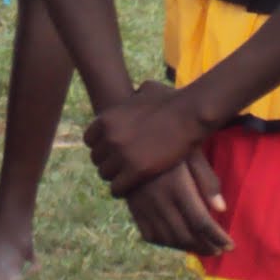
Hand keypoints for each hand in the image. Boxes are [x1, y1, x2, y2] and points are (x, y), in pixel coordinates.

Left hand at [84, 79, 207, 195]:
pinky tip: (133, 185)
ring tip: (128, 176)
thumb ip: (133, 97)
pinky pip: (117, 188)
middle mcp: (110, 137)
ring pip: (105, 175)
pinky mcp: (137, 170)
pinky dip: (122, 189)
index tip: (113, 149)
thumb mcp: (145, 91)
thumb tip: (134, 95)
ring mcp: (122, 154)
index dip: (101, 145)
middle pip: (96, 159)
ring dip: (115, 176)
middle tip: (123, 164)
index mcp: (107, 118)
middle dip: (108, 161)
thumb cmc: (172, 101)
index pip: (89, 140)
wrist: (189, 114)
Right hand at [126, 151, 232, 254]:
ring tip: (203, 249)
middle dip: (205, 247)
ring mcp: (144, 206)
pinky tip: (177, 242)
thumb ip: (207, 180)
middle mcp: (160, 201)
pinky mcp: (134, 208)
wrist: (132, 139)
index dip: (217, 237)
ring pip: (168, 238)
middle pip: (185, 235)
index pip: (201, 221)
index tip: (230, 245)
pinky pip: (149, 234)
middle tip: (219, 250)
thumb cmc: (170, 141)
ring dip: (188, 248)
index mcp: (177, 187)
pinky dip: (166, 243)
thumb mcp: (193, 153)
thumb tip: (221, 209)